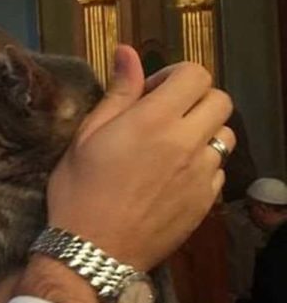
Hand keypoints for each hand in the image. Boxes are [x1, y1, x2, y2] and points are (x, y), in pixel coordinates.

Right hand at [46, 46, 233, 270]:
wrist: (93, 251)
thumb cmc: (79, 191)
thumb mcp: (87, 136)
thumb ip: (118, 92)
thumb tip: (127, 51)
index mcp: (153, 120)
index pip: (195, 75)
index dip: (175, 76)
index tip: (152, 91)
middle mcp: (186, 142)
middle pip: (219, 100)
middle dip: (195, 100)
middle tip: (165, 115)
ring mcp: (201, 174)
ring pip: (224, 135)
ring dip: (203, 132)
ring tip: (171, 147)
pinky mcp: (205, 201)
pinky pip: (218, 170)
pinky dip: (201, 165)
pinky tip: (171, 177)